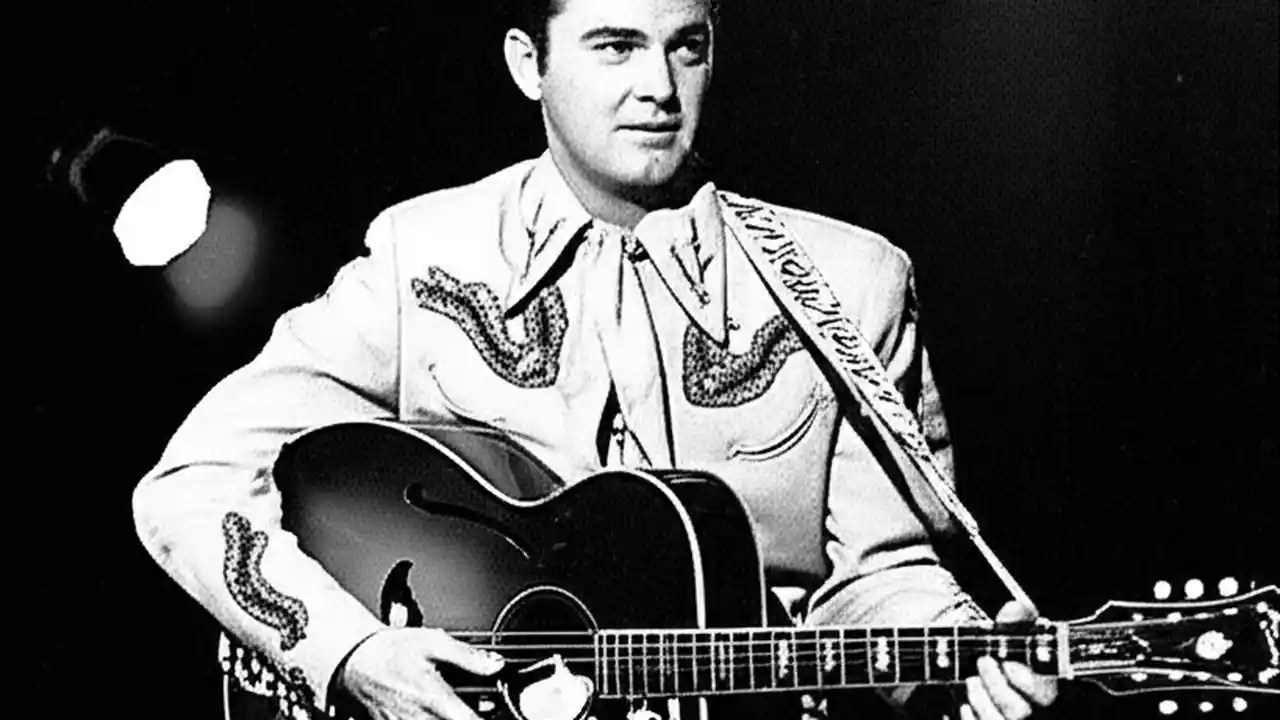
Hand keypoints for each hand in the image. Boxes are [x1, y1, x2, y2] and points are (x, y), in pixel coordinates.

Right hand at [340, 627, 504, 719]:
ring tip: (450, 707)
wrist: (355, 660)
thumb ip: (468, 656)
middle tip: (476, 705)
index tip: (492, 709)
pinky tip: (433, 710)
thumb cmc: (392, 650)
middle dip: (469, 715)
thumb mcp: (433, 642)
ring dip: (449, 717)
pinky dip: (431, 719)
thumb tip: (495, 665)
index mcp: (435, 699)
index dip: (484, 716)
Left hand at [959, 602, 1057, 719]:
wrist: (981, 668)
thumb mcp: (1013, 631)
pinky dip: (968, 717)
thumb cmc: (1005, 652)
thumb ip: (1018, 619)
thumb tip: (1013, 609)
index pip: (1046, 696)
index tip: (1008, 663)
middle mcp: (1031, 711)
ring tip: (971, 681)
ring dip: (980, 700)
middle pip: (1020, 713)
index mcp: (1045, 689)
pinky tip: (964, 703)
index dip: (1027, 682)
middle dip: (997, 686)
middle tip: (982, 662)